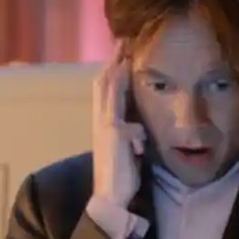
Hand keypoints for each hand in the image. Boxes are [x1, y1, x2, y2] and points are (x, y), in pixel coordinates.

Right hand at [92, 49, 145, 207]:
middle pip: (103, 84)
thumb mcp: (126, 151)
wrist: (112, 198)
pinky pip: (117, 103)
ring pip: (107, 89)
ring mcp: (106, 126)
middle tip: (121, 41)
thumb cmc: (121, 176)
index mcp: (104, 125)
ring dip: (115, 66)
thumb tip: (137, 129)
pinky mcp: (114, 132)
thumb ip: (130, 136)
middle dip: (112, 62)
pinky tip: (127, 69)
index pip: (106, 92)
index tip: (121, 55)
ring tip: (123, 47)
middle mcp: (101, 122)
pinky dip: (120, 84)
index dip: (112, 72)